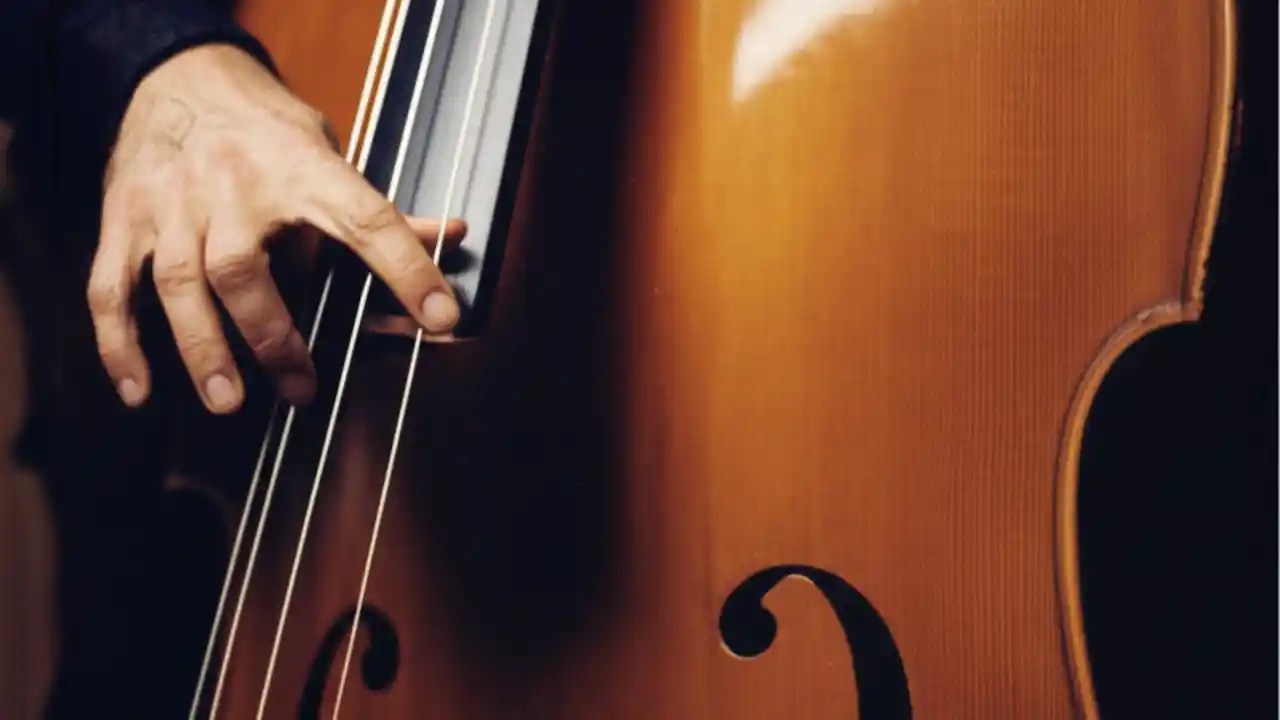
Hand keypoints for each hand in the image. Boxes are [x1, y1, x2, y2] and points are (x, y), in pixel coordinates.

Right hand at [88, 44, 462, 414]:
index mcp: (303, 169)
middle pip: (243, 267)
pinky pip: (112, 288)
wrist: (180, 77)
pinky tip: (140, 392)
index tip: (440, 318)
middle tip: (301, 390)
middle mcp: (234, 187)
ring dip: (202, 347)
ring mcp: (173, 206)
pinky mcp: (126, 222)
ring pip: (178, 282)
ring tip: (228, 402)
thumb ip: (384, 210)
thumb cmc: (268, 130)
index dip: (407, 269)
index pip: (366, 221)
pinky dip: (121, 344)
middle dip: (271, 336)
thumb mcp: (331, 154)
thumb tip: (453, 236)